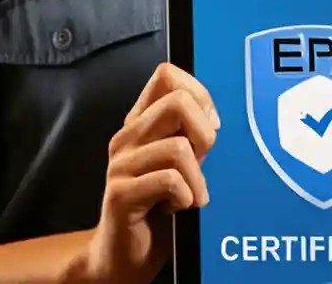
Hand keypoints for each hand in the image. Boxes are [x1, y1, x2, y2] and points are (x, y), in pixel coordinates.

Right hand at [84, 63, 219, 283]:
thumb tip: (211, 115)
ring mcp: (120, 165)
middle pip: (178, 101)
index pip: (167, 75)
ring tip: (191, 196)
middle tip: (203, 162)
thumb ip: (190, 136)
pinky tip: (178, 207)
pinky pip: (170, 181)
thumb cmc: (158, 207)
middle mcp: (127, 137)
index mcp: (140, 123)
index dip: (199, 94)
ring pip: (178, 147)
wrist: (123, 255)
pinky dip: (186, 196)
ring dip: (197, 178)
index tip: (208, 126)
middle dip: (205, 133)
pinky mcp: (120, 195)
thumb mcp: (180, 164)